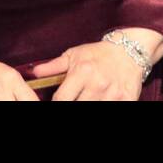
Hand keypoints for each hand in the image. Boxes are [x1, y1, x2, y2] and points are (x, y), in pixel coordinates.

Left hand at [31, 41, 145, 100]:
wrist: (129, 52)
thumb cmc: (98, 54)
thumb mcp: (74, 55)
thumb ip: (54, 66)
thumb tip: (34, 72)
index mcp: (82, 72)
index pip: (61, 100)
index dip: (56, 104)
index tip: (57, 102)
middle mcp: (97, 84)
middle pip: (76, 107)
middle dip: (72, 105)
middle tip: (73, 99)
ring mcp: (113, 94)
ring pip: (93, 110)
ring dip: (87, 106)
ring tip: (85, 99)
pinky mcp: (127, 100)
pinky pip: (111, 109)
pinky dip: (103, 107)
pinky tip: (98, 101)